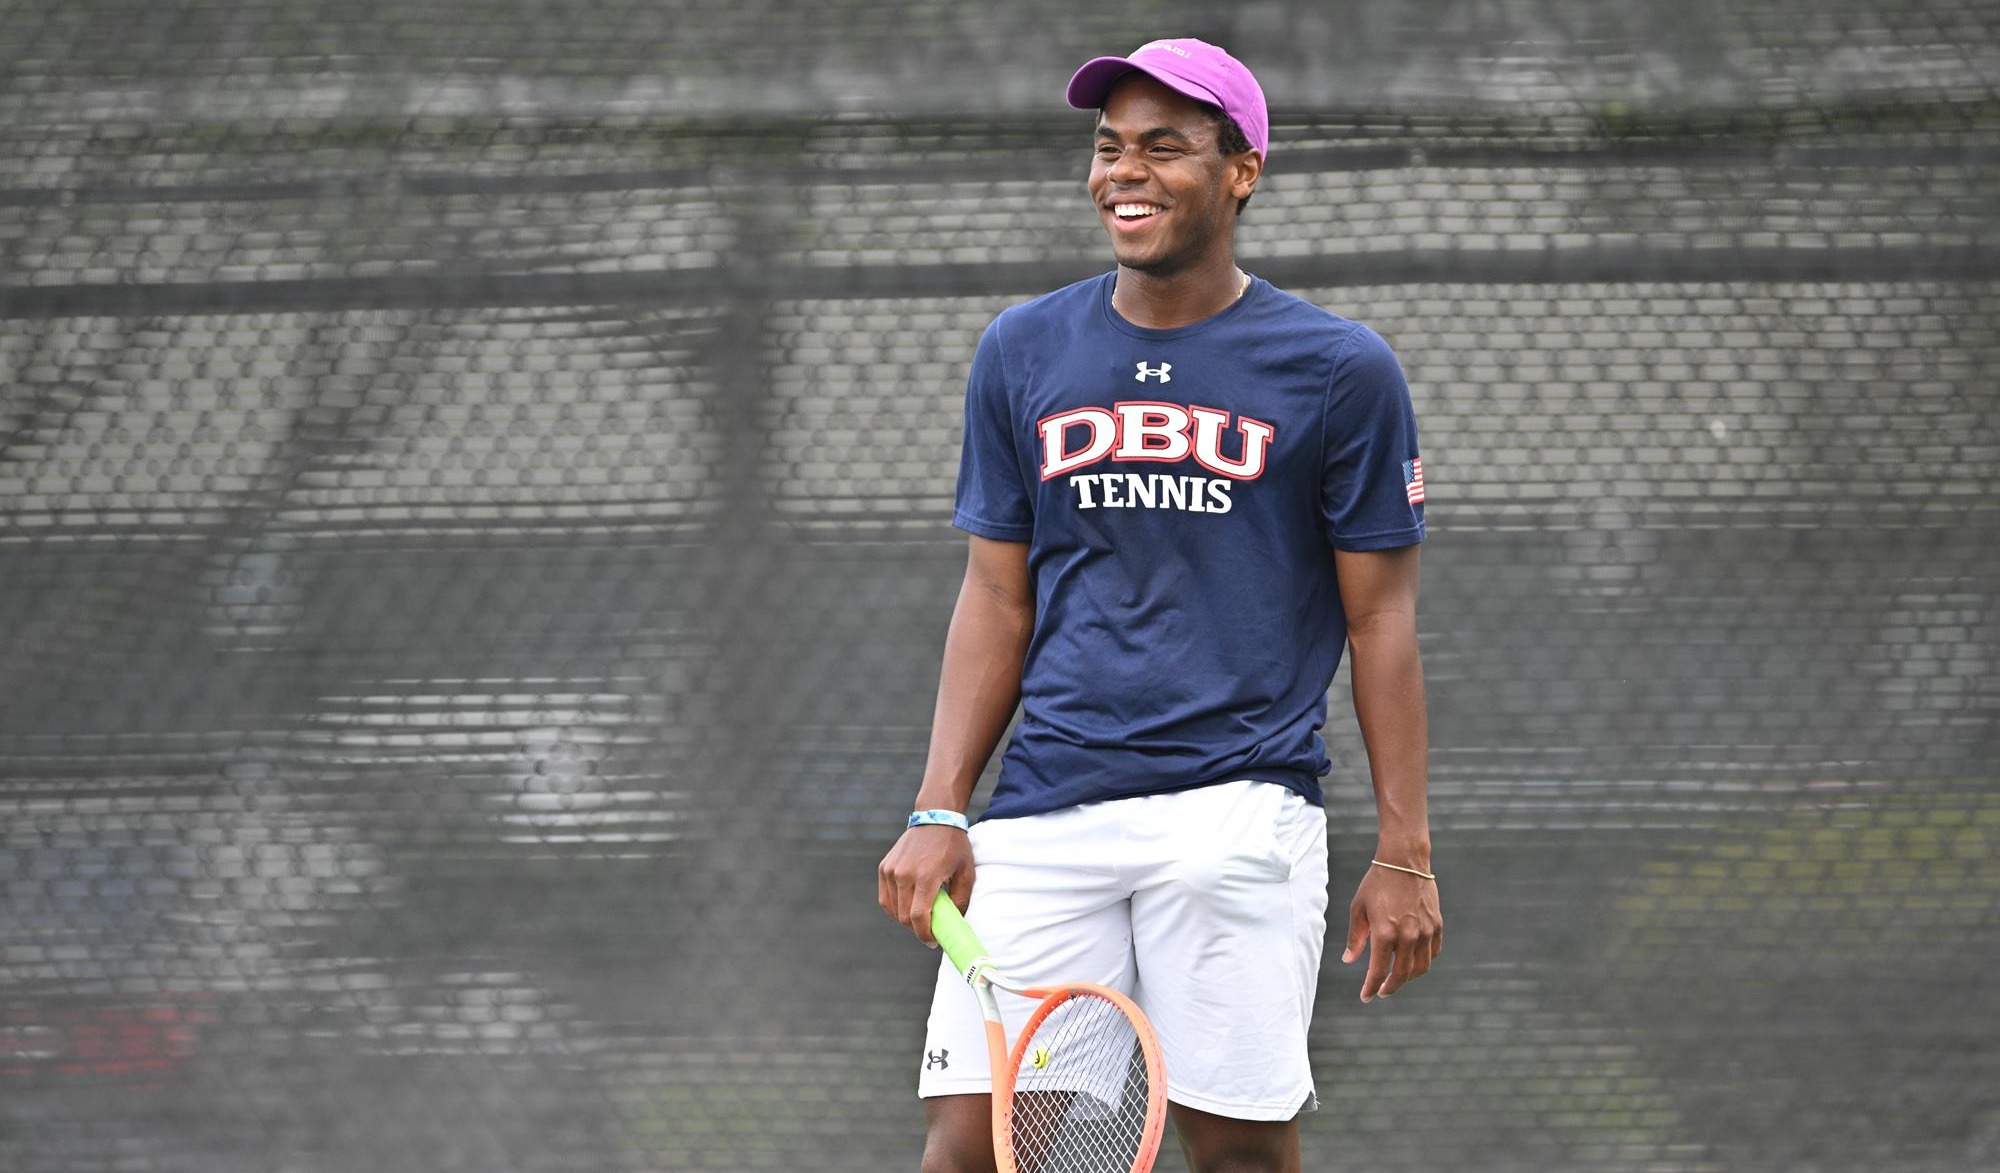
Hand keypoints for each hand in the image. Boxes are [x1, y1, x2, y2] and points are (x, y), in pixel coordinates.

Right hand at [876, 824, 974, 947]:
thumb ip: (961, 900)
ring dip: (906, 919)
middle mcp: (904, 874)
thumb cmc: (954, 846)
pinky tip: (908, 906)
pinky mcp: (884, 867)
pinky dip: (895, 907)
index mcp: (926, 876)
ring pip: (893, 910)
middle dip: (917, 929)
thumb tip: (954, 923)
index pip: (918, 917)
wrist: (935, 817)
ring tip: (921, 915)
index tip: (933, 941)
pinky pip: (886, 898)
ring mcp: (891, 870)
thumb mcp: (967, 872)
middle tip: (930, 930)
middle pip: (904, 917)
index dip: (925, 935)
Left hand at [1341, 865, 1442, 1001]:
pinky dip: (1423, 962)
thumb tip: (1349, 960)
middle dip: (1389, 988)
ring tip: (1396, 978)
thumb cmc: (1376, 883)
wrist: (1404, 861)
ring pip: (1420, 968)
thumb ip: (1355, 938)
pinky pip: (1432, 953)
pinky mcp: (1436, 925)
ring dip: (1407, 978)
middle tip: (1380, 992)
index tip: (1365, 997)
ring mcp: (1425, 931)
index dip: (1370, 987)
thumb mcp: (1358, 909)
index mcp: (1384, 933)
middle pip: (1401, 975)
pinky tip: (1413, 963)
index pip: (1378, 971)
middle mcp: (1407, 936)